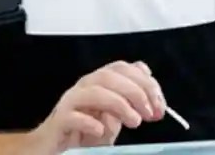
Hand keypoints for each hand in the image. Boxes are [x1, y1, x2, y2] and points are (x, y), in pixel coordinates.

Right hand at [27, 61, 166, 153]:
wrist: (54, 150)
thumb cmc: (85, 133)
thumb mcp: (115, 116)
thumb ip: (129, 97)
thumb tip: (148, 79)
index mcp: (99, 82)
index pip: (124, 69)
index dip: (145, 83)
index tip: (160, 105)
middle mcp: (84, 87)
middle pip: (111, 76)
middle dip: (136, 92)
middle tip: (150, 114)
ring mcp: (70, 102)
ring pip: (95, 91)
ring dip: (119, 105)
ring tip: (134, 122)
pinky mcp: (59, 121)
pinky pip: (73, 115)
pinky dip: (90, 122)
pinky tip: (102, 131)